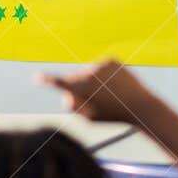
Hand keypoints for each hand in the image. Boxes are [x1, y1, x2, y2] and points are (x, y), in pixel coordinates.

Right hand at [39, 59, 157, 123]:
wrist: (140, 105)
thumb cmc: (113, 116)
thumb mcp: (90, 118)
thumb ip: (74, 107)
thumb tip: (66, 95)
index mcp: (82, 90)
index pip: (59, 83)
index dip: (46, 81)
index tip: (36, 78)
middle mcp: (88, 74)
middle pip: (73, 78)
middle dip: (77, 86)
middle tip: (93, 99)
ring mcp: (99, 65)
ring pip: (87, 72)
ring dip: (92, 80)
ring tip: (109, 93)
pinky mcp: (110, 60)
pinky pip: (100, 67)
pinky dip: (103, 74)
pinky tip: (114, 84)